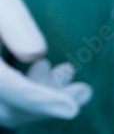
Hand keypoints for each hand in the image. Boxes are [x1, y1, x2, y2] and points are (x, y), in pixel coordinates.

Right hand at [0, 0, 91, 126]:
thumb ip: (12, 22)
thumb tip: (35, 55)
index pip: (4, 86)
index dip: (39, 101)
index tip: (72, 110)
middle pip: (7, 110)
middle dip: (50, 104)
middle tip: (84, 90)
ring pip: (7, 112)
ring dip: (43, 100)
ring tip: (67, 72)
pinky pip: (5, 105)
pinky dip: (29, 96)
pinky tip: (44, 68)